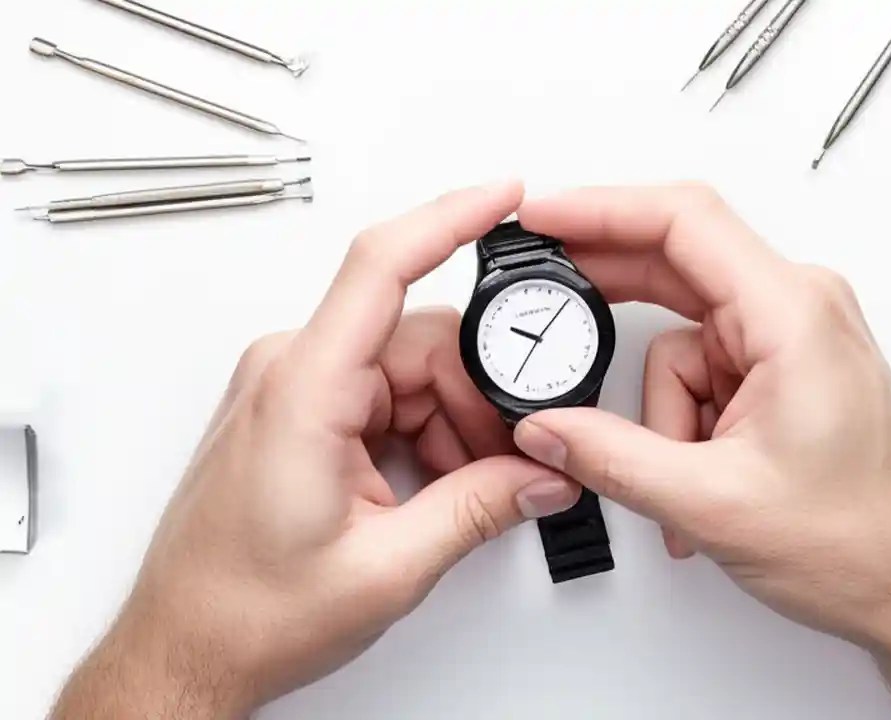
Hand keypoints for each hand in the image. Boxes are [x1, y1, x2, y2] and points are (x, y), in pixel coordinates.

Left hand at [51, 182, 582, 718]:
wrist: (188, 647)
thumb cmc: (246, 610)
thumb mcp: (388, 568)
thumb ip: (480, 510)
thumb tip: (544, 473)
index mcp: (304, 390)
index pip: (382, 267)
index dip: (449, 218)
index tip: (503, 196)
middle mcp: (292, 372)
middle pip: (423, 339)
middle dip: (479, 397)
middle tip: (511, 460)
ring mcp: (293, 388)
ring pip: (412, 369)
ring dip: (453, 424)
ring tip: (460, 493)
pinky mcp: (301, 409)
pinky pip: (386, 393)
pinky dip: (424, 433)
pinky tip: (429, 486)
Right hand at [513, 185, 890, 716]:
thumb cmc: (866, 540)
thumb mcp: (714, 502)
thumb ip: (612, 457)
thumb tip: (547, 427)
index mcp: (794, 314)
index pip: (684, 221)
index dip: (601, 208)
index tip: (542, 214)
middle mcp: (799, 311)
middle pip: (676, 265)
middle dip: (606, 295)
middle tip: (542, 302)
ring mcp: (794, 341)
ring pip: (683, 340)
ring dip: (661, 409)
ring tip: (673, 471)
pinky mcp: (785, 372)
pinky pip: (706, 373)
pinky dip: (684, 422)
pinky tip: (694, 473)